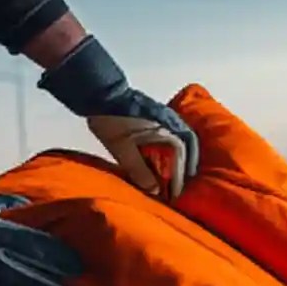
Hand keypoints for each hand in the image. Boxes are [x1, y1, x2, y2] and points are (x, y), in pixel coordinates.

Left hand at [38, 36, 198, 199]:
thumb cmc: (111, 120)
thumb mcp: (122, 150)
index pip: (182, 155)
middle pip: (188, 146)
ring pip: (181, 139)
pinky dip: (173, 149)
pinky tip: (164, 158)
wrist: (98, 94)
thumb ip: (139, 171)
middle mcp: (170, 121)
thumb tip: (154, 191)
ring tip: (175, 175)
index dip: (181, 175)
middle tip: (182, 185)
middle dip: (187, 166)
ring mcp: (164, 116)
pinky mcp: (156, 115)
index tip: (177, 192)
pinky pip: (173, 134)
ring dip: (181, 157)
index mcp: (166, 128)